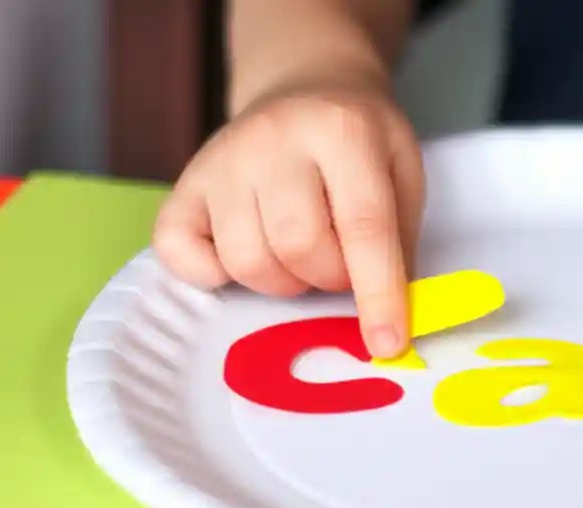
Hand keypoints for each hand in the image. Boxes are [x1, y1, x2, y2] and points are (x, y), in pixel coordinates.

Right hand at [151, 77, 424, 357]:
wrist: (305, 89)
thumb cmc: (359, 144)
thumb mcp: (402, 175)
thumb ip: (400, 245)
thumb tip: (391, 325)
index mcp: (342, 130)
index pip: (363, 225)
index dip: (378, 293)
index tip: (387, 344)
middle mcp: (273, 139)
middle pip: (298, 248)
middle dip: (328, 278)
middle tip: (339, 263)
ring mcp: (221, 160)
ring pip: (246, 261)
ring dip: (282, 281)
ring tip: (299, 254)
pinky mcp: (184, 185)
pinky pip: (180, 255)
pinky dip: (211, 273)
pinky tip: (243, 252)